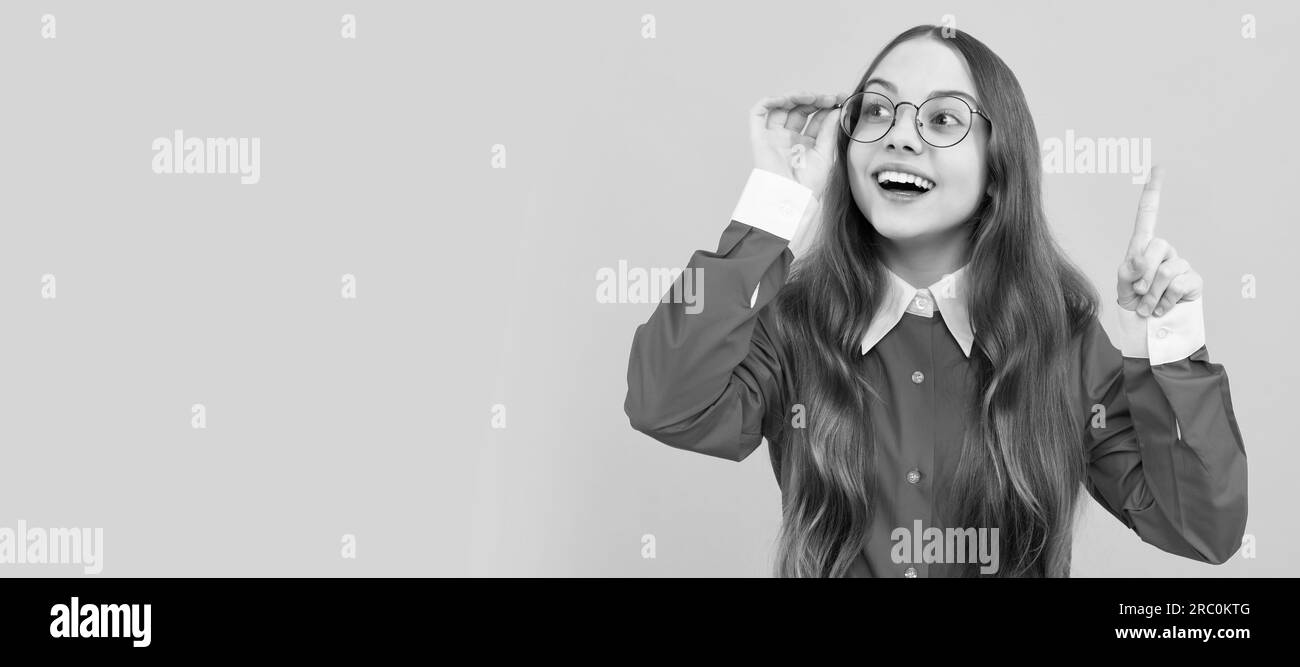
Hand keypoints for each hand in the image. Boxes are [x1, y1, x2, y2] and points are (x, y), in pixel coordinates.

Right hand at [748, 91, 845, 196]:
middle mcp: (789, 138)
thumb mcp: (825, 154)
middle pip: (799, 109)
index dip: (826, 105)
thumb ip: (829, 131)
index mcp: (806, 144)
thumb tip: (835, 110)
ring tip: (810, 97)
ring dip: (795, 97)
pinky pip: (759, 113)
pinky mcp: (760, 137)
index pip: (815, 117)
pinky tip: (786, 99)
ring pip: (780, 107)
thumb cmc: (808, 186)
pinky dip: (770, 101)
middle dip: (814, 99)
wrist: (790, 198)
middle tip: (828, 98)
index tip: (840, 98)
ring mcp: (774, 137)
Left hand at [1116, 165, 1202, 316]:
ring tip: (1147, 305)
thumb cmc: (1133, 302)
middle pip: (1156, 246)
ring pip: (1166, 271)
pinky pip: (1179, 285)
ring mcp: (1181, 264)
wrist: (1148, 327)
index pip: (1148, 215)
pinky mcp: (1194, 281)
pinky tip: (1162, 308)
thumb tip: (1144, 262)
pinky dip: (1164, 301)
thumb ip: (1130, 269)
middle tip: (1138, 293)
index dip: (1153, 191)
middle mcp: (1164, 251)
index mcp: (1143, 246)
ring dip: (1151, 294)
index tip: (1158, 167)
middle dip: (1143, 273)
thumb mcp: (1123, 283)